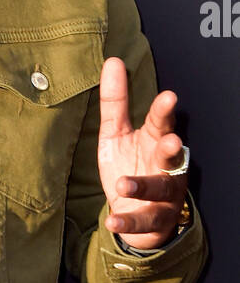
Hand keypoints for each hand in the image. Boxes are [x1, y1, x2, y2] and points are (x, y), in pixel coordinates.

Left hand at [96, 57, 188, 251]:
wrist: (137, 213)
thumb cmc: (130, 165)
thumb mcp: (116, 133)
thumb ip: (115, 101)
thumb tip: (112, 60)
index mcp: (154, 140)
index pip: (160, 123)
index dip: (164, 111)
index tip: (168, 96)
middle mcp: (165, 166)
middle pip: (171, 155)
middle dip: (171, 147)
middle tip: (170, 140)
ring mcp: (164, 194)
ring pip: (160, 189)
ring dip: (143, 186)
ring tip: (123, 184)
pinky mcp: (155, 220)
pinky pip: (143, 221)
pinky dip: (128, 222)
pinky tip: (112, 221)